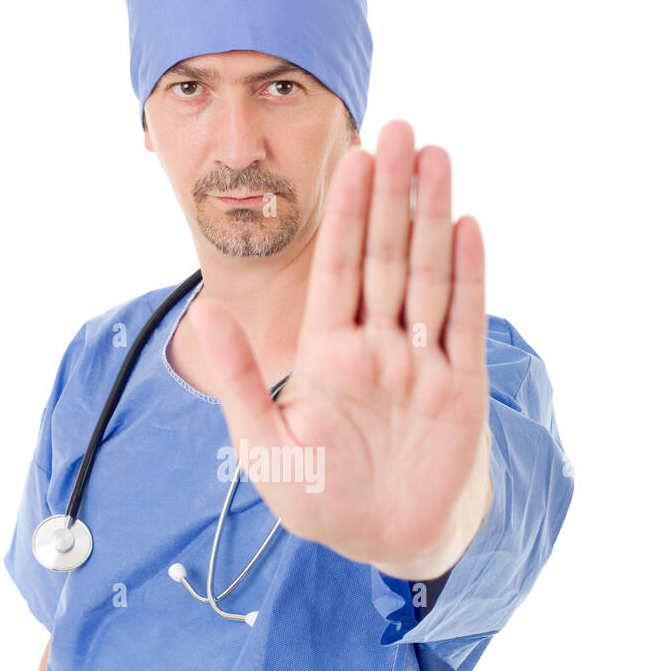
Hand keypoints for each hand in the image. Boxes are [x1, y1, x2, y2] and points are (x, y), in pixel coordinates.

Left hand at [191, 122, 491, 579]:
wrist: (386, 541)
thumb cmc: (321, 497)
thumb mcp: (267, 443)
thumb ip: (240, 379)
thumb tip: (203, 316)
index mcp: (327, 353)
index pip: (337, 270)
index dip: (346, 216)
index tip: (352, 161)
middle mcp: (376, 346)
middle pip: (386, 258)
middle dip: (390, 197)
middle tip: (398, 130)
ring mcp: (420, 363)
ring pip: (428, 277)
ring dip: (431, 218)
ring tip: (435, 158)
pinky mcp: (459, 387)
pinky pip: (463, 323)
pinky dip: (467, 277)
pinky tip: (466, 226)